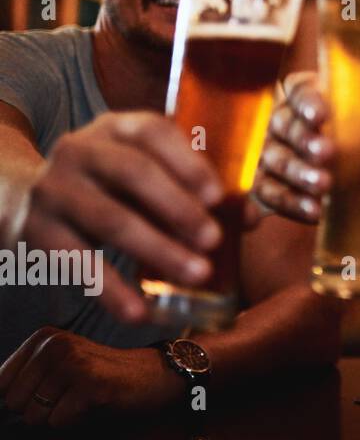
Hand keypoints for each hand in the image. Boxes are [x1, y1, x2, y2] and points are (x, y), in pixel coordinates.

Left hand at [0, 327, 183, 427]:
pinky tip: (95, 402)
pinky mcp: (89, 382)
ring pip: (34, 415)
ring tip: (82, 398)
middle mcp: (54, 344)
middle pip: (14, 402)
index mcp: (43, 338)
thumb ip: (26, 377)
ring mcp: (72, 361)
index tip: (51, 390)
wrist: (155, 374)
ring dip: (58, 416)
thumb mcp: (61, 367)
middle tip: (70, 395)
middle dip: (39, 409)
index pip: (0, 385)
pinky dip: (75, 420)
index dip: (22, 398)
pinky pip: (58, 421)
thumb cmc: (104, 376)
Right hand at [22, 111, 223, 322]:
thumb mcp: (147, 173)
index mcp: (117, 127)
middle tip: (215, 240)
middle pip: (133, 173)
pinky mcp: (37, 231)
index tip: (219, 196)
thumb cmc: (111, 185)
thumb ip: (196, 189)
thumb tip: (252, 218)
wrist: (26, 198)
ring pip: (111, 220)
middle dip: (179, 208)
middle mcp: (81, 150)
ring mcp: (55, 189)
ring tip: (198, 274)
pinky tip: (141, 312)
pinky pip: (78, 263)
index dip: (188, 162)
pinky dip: (112, 290)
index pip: (153, 132)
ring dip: (159, 249)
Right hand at [249, 72, 332, 223]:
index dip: (308, 101)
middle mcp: (282, 121)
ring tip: (324, 185)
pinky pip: (266, 193)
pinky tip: (303, 212)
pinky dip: (284, 203)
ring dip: (299, 173)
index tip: (322, 115)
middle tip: (327, 152)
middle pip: (285, 124)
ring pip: (276, 160)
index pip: (300, 90)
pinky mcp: (264, 185)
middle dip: (305, 139)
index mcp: (307, 97)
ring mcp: (269, 153)